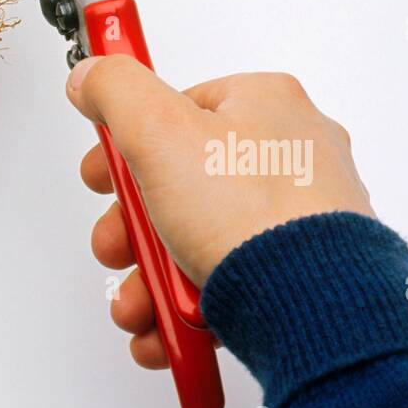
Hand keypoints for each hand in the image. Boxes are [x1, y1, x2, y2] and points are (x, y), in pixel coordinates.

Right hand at [66, 62, 372, 369]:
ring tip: (140, 306)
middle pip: (183, 184)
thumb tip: (93, 76)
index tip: (102, 175)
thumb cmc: (253, 216)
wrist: (313, 308)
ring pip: (202, 240)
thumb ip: (116, 92)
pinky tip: (169, 330)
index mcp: (265, 105)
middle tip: (117, 248)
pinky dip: (192, 309)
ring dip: (155, 278)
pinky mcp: (304, 272)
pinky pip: (233, 282)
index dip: (127, 146)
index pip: (178, 110)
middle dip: (134, 229)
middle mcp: (291, 155)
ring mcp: (299, 217)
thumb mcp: (158, 130)